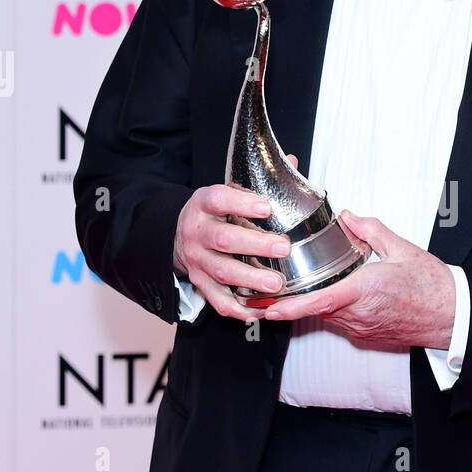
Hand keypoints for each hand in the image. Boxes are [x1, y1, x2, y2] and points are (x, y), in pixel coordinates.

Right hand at [172, 154, 300, 321]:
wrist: (180, 234)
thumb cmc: (214, 213)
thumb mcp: (228, 192)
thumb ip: (259, 182)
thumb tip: (291, 161)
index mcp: (204, 204)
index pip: (220, 199)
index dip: (242, 203)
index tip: (267, 207)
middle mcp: (197, 231)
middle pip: (223, 238)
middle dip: (255, 244)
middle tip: (283, 247)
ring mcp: (196, 259)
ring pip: (221, 270)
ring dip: (250, 278)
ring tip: (276, 284)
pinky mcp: (200, 283)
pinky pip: (218, 300)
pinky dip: (239, 308)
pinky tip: (261, 309)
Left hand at [260, 210, 455, 350]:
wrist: (452, 315)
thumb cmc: (433, 286)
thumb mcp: (403, 249)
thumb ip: (371, 230)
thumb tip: (348, 217)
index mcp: (367, 290)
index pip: (321, 300)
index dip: (292, 306)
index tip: (271, 307)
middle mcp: (361, 313)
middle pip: (316, 307)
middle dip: (293, 300)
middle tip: (270, 291)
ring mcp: (363, 327)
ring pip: (326, 315)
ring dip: (312, 303)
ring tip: (298, 288)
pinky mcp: (366, 334)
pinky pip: (339, 321)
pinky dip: (330, 308)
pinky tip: (332, 294)